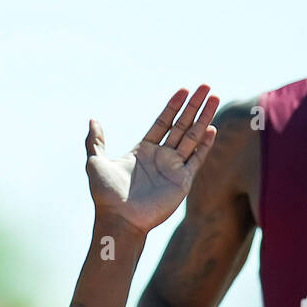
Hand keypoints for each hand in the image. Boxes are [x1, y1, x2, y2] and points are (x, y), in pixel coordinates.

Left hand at [85, 86, 217, 233]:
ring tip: (214, 98)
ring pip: (192, 138)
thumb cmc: (106, 195)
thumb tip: (93, 120)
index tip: (184, 90)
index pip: (163, 123)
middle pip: (181, 126)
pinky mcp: (182, 181)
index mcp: (143, 151)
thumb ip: (95, 141)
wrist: (119, 219)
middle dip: (193, 106)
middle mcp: (160, 158)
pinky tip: (212, 128)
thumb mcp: (95, 163)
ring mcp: (173, 169)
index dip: (173, 106)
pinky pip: (196, 159)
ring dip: (203, 118)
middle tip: (205, 86)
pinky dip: (205, 144)